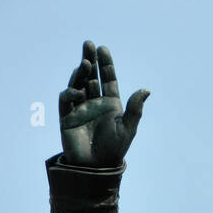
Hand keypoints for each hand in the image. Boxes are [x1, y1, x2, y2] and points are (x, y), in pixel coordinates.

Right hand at [59, 42, 148, 167]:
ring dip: (81, 72)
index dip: (106, 64)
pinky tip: (78, 91)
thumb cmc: (114, 150)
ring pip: (78, 83)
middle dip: (90, 59)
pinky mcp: (67, 116)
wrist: (96, 168)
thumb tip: (146, 90)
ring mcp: (80, 108)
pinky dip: (70, 92)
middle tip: (89, 44)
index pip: (108, 79)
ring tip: (87, 63)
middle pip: (91, 76)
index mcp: (110, 104)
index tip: (103, 49)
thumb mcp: (127, 129)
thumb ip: (135, 110)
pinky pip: (66, 99)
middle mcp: (94, 103)